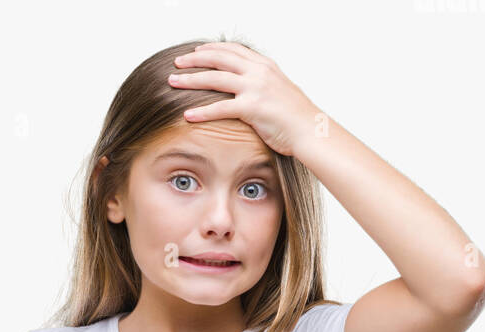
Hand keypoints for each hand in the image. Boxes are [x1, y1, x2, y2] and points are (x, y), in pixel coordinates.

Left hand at [168, 41, 322, 157]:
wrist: (312, 130)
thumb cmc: (297, 117)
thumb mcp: (280, 92)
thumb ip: (262, 86)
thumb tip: (249, 91)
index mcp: (265, 66)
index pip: (233, 50)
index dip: (212, 49)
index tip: (197, 51)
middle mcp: (259, 72)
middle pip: (219, 58)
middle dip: (195, 59)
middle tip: (177, 62)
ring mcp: (256, 88)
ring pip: (215, 78)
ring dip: (191, 79)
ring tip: (172, 82)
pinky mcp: (253, 108)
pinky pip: (221, 108)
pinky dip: (202, 111)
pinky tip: (187, 114)